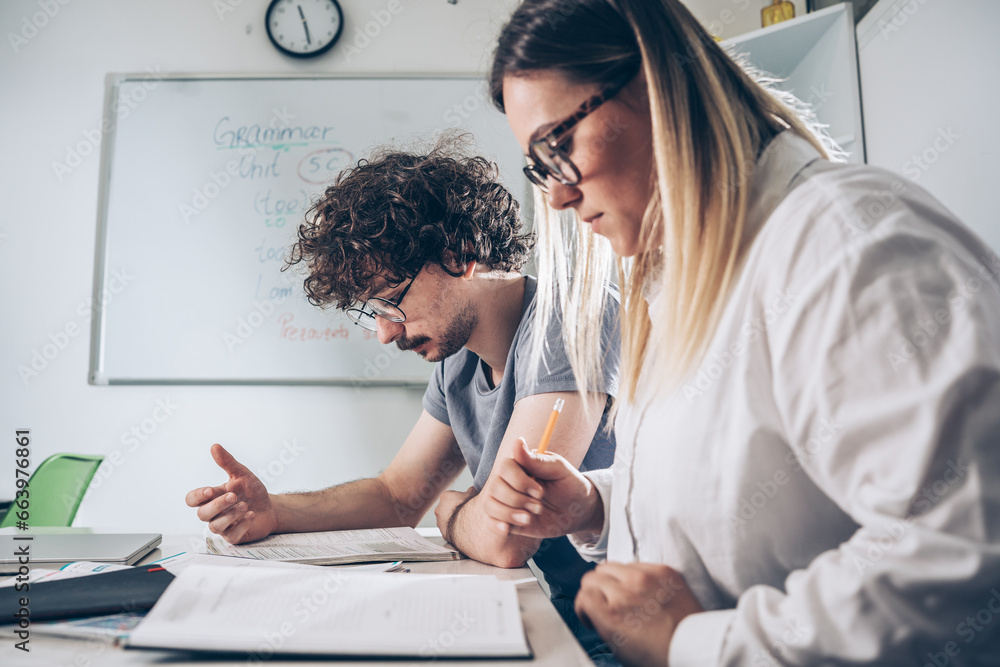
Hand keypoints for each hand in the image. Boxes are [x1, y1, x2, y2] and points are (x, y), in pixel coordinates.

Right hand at [184, 443, 278, 543]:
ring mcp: (224, 526)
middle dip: (216, 505)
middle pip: (202, 514)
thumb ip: (228, 462)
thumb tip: (215, 446)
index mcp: (212, 497)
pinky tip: (251, 515)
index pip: (192, 500)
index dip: (197, 496)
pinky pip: (231, 536)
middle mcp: (214, 513)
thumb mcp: (242, 474)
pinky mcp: (235, 536)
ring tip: (245, 505)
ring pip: (215, 526)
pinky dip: (241, 525)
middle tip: (233, 495)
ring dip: (230, 515)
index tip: (210, 490)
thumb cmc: (252, 491)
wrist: (270, 507)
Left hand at [435, 486, 474, 542]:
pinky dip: (454, 530)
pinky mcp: (443, 533)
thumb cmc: (469, 508)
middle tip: (464, 511)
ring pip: (446, 520)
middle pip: (447, 508)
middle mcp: (439, 509)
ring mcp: (440, 522)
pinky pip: (448, 530)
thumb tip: (471, 489)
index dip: (459, 498)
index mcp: (445, 497)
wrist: (468, 524)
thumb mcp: (473, 494)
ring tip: (464, 521)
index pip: (451, 496)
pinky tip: (462, 529)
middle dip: (454, 509)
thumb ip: (470, 491)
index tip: (464, 501)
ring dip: (453, 520)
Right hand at [481, 437, 602, 538]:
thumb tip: (518, 441)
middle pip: (495, 487)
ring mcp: (506, 500)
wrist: (577, 512)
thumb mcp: (560, 471)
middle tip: (539, 507)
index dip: (519, 481)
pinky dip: (497, 525)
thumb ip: (538, 460)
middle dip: (518, 500)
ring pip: (489, 504)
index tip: (540, 492)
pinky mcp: (507, 519)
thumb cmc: (570, 485)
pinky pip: (490, 521)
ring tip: (529, 518)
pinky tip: (509, 529)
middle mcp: (509, 481)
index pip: (505, 467)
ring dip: (509, 514)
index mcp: (521, 465)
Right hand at [574, 562, 703, 666]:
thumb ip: (600, 621)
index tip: (592, 611)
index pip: (583, 594)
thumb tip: (593, 607)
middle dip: (597, 591)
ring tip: (626, 595)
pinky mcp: (663, 570)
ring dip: (614, 580)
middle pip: (593, 576)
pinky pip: (638, 563)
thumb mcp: (618, 647)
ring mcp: (645, 577)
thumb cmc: (660, 654)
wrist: (696, 647)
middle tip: (606, 603)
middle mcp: (625, 591)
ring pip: (613, 565)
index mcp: (611, 615)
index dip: (585, 605)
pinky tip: (645, 590)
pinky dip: (636, 575)